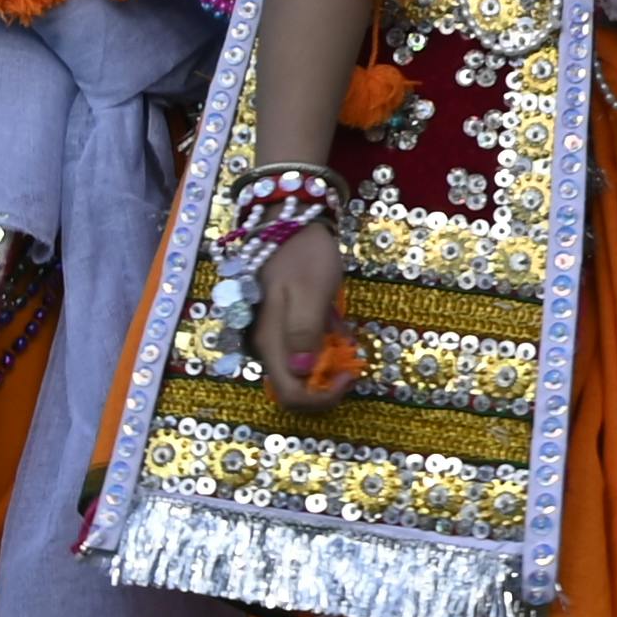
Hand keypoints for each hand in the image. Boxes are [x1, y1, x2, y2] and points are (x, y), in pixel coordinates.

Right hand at [247, 218, 360, 406]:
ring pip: (298, 370)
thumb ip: (305, 333)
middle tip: (351, 362)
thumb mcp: (312, 292)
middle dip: (325, 383)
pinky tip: (337, 326)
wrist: (289, 219)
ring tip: (346, 338)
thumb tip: (303, 372)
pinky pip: (301, 349)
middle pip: (292, 388)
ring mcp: (271, 335)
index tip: (348, 375)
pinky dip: (323, 345)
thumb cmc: (304, 253)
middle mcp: (265, 345)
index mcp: (270, 342)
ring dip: (326, 364)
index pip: (290, 395)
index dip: (321, 397)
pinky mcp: (280, 324)